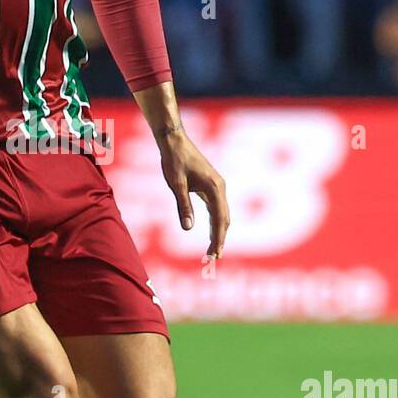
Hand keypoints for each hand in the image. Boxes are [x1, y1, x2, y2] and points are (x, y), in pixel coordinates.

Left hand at [158, 127, 228, 257]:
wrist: (174, 139)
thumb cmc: (174, 159)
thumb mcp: (176, 184)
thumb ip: (183, 206)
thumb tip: (188, 229)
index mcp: (214, 188)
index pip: (220, 220)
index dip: (217, 239)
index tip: (214, 255)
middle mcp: (220, 188)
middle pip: (224, 219)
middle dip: (220, 239)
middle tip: (213, 259)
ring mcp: (217, 186)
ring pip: (222, 214)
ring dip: (218, 232)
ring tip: (213, 250)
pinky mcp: (210, 185)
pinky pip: (216, 208)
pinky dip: (215, 222)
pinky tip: (210, 232)